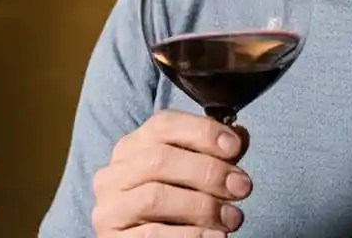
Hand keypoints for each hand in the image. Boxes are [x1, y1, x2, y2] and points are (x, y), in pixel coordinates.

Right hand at [91, 110, 252, 236]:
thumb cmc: (172, 209)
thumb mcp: (188, 177)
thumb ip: (210, 155)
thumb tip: (238, 136)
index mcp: (130, 149)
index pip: (162, 125)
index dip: (202, 132)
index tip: (235, 147)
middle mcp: (113, 175)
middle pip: (159, 159)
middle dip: (208, 171)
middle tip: (242, 187)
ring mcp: (109, 208)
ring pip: (155, 196)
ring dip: (202, 206)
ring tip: (232, 217)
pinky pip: (153, 234)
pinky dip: (191, 235)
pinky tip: (215, 236)